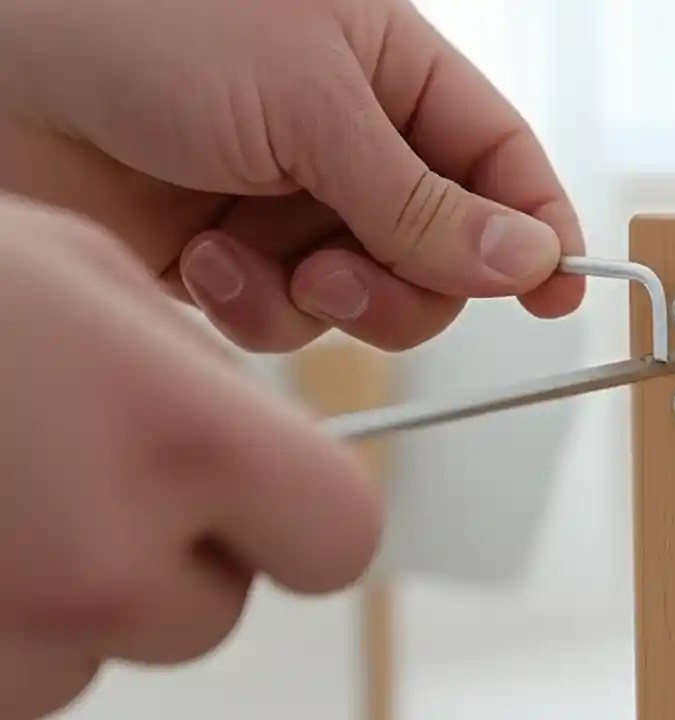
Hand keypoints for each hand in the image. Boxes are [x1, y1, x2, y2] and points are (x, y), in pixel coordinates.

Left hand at [0, 0, 584, 351]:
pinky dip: (253, 307)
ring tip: (262, 258)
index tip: (560, 293)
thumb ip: (421, 199)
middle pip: (444, 256)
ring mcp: (292, 205)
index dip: (539, 230)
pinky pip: (287, 320)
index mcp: (393, 76)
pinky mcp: (232, 258)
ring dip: (324, 301)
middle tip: (353, 278)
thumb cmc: (143, 21)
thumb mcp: (310, 103)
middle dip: (409, 285)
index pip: (502, 163)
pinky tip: (204, 260)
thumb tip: (526, 256)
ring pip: (369, 301)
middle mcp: (352, 146)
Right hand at [0, 196, 381, 717]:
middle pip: (218, 605)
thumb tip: (271, 450)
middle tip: (93, 469)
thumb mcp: (96, 281)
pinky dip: (5, 623)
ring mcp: (16, 645)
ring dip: (82, 590)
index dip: (305, 516)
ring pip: (113, 647)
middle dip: (179, 551)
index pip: (337, 539)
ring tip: (3, 489)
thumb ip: (204, 385)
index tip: (272, 496)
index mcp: (180, 440)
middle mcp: (108, 562)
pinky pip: (26, 675)